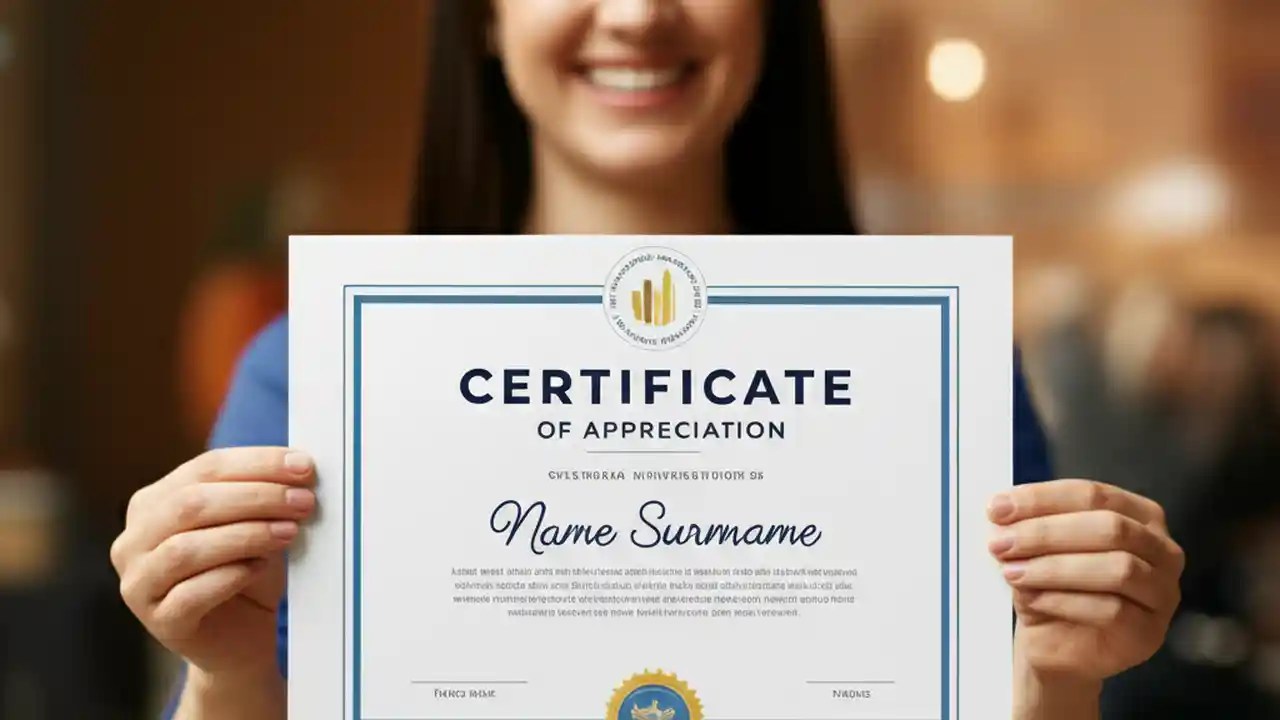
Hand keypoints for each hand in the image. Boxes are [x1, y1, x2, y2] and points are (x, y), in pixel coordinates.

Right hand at [110, 447, 316, 678]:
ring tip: (289, 532)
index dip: (256, 464)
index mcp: (153, 503)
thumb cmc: (246, 572)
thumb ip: (262, 493)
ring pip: (186, 549)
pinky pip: (190, 594)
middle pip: (191, 504)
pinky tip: (260, 567)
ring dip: (246, 535)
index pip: (204, 469)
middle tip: (302, 500)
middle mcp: (134, 541)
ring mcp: (139, 583)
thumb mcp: (252, 523)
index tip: (303, 465)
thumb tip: (298, 467)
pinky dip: (230, 576)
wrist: (242, 638)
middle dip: (255, 497)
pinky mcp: (159, 621)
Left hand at [988, 479, 1183, 681]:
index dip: (1043, 499)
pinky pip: (1112, 610)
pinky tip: (1031, 599)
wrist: (1057, 645)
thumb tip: (1003, 512)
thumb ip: (1030, 526)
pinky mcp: (1148, 632)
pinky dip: (1064, 601)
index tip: (998, 508)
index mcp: (1140, 515)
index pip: (1093, 495)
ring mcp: (1162, 593)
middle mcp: (1162, 550)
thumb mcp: (1039, 548)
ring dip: (1054, 567)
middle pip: (1110, 528)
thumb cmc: (1054, 587)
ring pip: (1117, 568)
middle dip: (1047, 533)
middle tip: (1001, 542)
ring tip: (1011, 572)